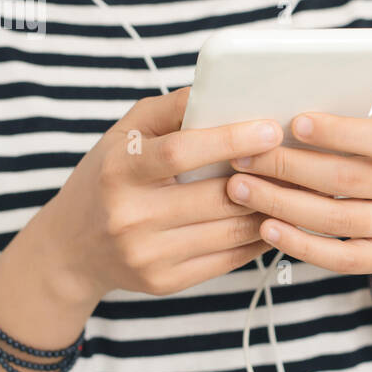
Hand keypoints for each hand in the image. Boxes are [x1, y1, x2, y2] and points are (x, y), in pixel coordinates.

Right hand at [42, 87, 283, 302]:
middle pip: (216, 196)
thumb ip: (171, 109)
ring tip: (297, 188)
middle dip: (265, 177)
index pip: (182, 152)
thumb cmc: (109, 178)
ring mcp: (148, 254)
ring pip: (230, 230)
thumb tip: (222, 89)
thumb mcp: (125, 135)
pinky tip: (275, 220)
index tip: (271, 129)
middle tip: (300, 160)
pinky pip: (227, 259)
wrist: (71, 249)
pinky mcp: (164, 282)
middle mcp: (130, 215)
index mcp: (121, 170)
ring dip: (271, 209)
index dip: (230, 140)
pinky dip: (258, 238)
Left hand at [223, 97, 371, 287]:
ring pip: (339, 218)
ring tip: (242, 190)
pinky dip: (301, 243)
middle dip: (289, 167)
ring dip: (283, 204)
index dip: (337, 131)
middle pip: (350, 178)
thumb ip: (350, 106)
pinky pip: (342, 258)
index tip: (294, 124)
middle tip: (245, 158)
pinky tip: (268, 228)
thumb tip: (292, 88)